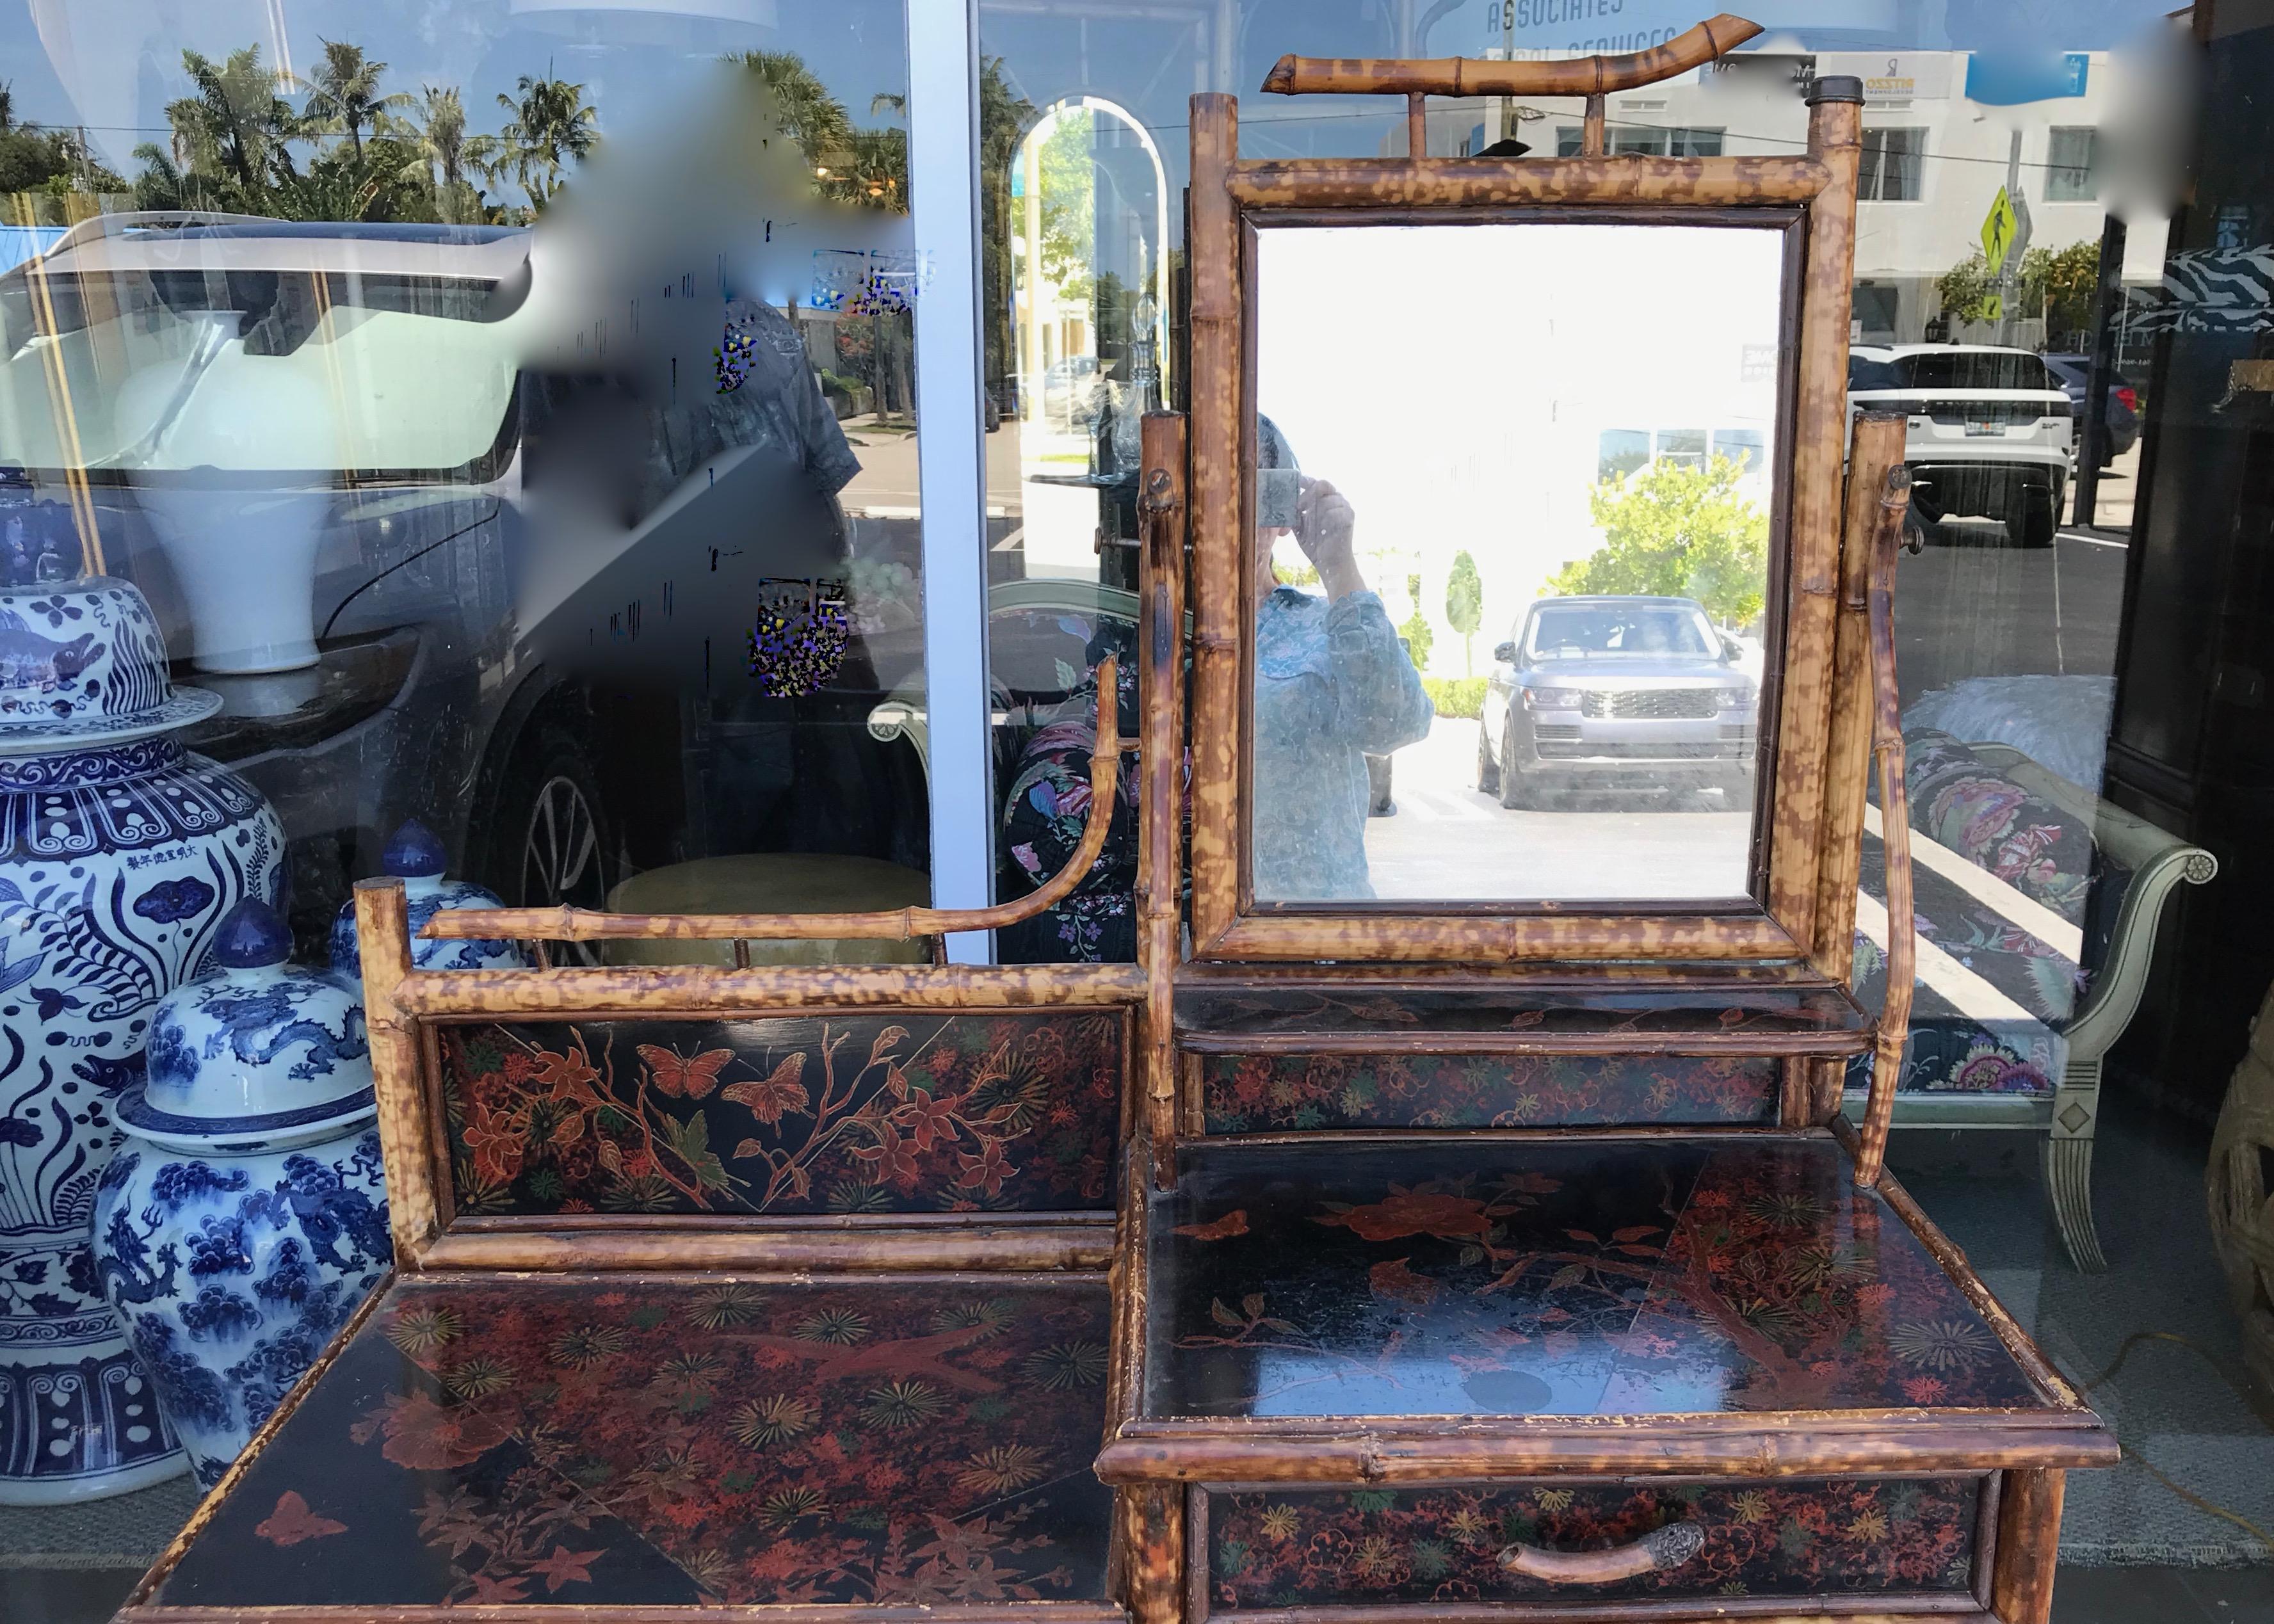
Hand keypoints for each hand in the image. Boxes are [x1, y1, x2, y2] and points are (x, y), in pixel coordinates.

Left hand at [1296, 477, 1365, 598]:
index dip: (1304, 480)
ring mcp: (1345, 507)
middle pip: (1322, 484)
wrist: (1330, 563)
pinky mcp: (1348, 517)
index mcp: (1325, 499)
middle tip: (1298, 506)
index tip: (1293, 483)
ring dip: (1314, 510)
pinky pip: (1334, 511)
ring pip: (1326, 499)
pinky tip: (1321, 528)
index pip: (1315, 483)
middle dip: (1307, 494)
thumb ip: (1294, 513)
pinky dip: (1324, 519)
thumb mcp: (1300, 526)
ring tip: (1308, 521)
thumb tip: (1279, 503)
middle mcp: (1337, 499)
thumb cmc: (1316, 544)